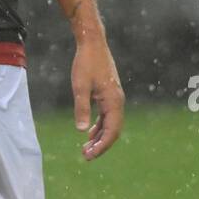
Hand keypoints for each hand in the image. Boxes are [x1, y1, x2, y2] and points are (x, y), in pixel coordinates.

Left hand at [71, 40, 123, 160]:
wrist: (92, 42)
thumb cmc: (86, 62)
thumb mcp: (80, 86)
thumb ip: (82, 108)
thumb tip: (82, 131)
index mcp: (114, 101)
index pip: (112, 131)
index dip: (102, 146)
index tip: (89, 156)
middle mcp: (118, 101)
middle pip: (113, 130)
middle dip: (101, 145)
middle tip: (85, 156)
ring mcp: (114, 97)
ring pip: (110, 123)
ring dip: (99, 136)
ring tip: (86, 148)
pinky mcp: (109, 93)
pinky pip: (107, 115)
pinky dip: (99, 125)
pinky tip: (89, 131)